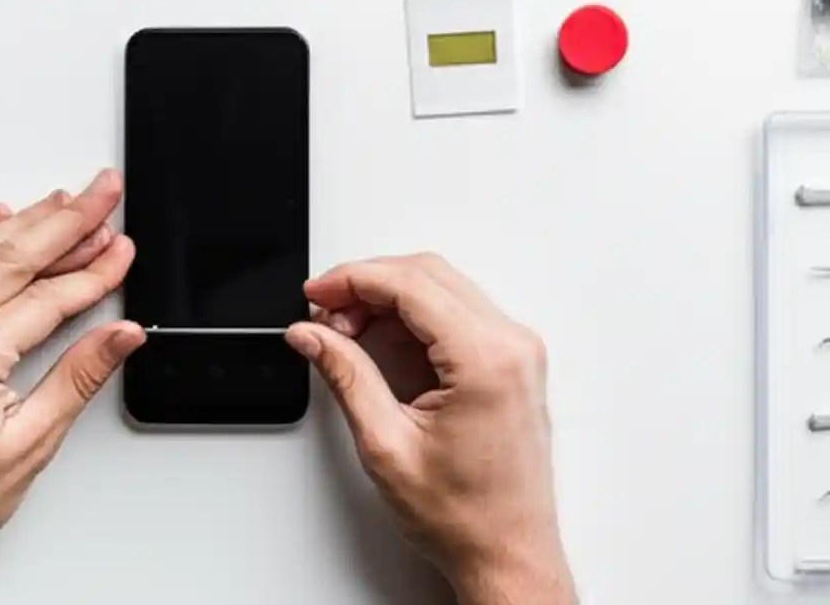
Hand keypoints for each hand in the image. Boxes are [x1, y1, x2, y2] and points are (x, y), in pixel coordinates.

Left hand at [0, 169, 144, 604]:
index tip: (123, 250)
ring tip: (67, 199)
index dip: (93, 271)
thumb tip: (119, 337)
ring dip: (29, 222)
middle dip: (69, 219)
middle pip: (15, 256)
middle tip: (104, 191)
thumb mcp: (26, 447)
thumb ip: (76, 380)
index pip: (48, 298)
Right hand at [286, 254, 574, 604]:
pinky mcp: (510, 364)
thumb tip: (312, 334)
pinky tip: (377, 342)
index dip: (353, 279)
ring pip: (441, 288)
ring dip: (387, 299)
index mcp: (487, 361)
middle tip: (323, 313)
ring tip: (344, 332)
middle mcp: (511, 347)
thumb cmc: (465, 516)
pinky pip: (456, 315)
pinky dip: (411, 318)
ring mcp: (516, 353)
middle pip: (428, 275)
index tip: (316, 293)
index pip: (411, 285)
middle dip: (366, 285)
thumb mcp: (386, 444)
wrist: (508, 554)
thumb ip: (345, 376)